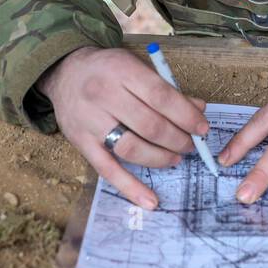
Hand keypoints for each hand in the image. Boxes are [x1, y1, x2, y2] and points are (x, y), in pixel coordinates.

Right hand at [38, 46, 208, 209]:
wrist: (65, 72)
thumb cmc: (107, 69)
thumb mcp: (135, 66)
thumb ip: (166, 88)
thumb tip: (199, 110)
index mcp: (122, 71)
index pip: (161, 97)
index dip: (186, 116)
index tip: (202, 128)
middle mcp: (104, 95)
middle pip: (149, 125)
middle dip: (177, 140)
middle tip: (191, 145)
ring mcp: (91, 122)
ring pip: (131, 149)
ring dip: (160, 158)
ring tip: (175, 158)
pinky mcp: (82, 143)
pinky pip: (107, 170)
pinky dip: (130, 187)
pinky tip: (150, 201)